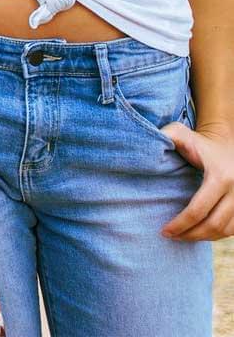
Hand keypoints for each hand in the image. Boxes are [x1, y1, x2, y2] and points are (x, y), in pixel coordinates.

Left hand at [159, 121, 233, 240]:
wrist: (228, 141)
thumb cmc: (198, 141)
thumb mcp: (180, 134)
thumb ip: (164, 137)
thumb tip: (145, 146)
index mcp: (220, 177)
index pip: (198, 210)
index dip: (180, 224)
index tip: (164, 231)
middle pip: (214, 224)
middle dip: (190, 235)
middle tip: (171, 237)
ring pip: (226, 230)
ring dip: (203, 237)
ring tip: (182, 237)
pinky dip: (217, 234)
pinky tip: (199, 233)